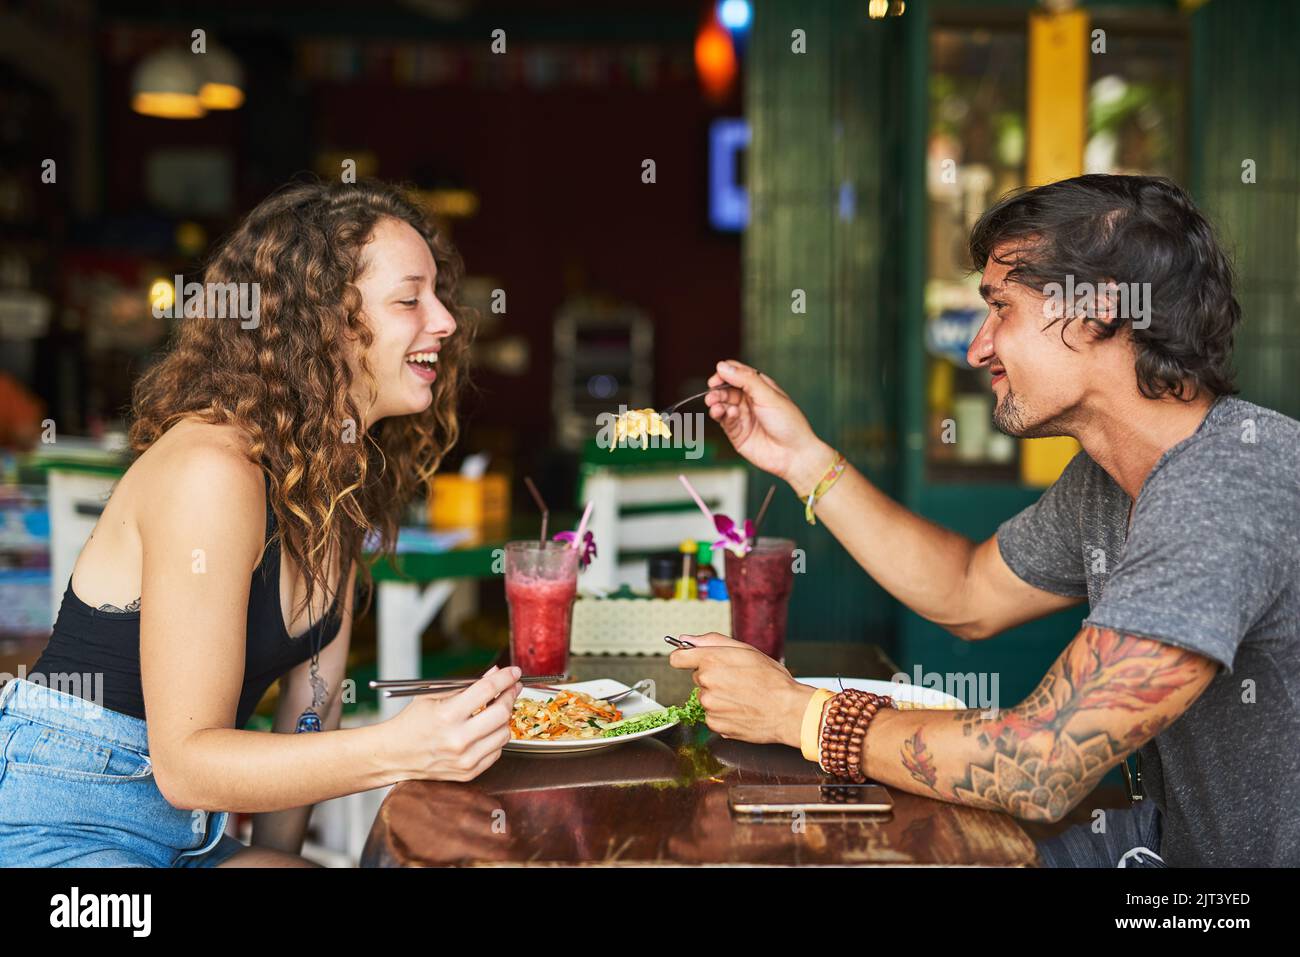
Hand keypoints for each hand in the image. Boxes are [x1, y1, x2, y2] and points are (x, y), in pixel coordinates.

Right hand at [385, 665, 521, 782]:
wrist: (395, 754)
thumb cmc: (413, 721)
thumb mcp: (434, 695)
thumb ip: (467, 685)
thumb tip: (496, 673)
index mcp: (447, 715)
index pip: (487, 690)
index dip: (505, 678)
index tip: (514, 672)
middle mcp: (458, 739)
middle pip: (502, 713)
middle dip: (510, 696)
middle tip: (511, 689)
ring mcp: (465, 759)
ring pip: (504, 733)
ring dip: (504, 718)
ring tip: (495, 710)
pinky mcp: (469, 773)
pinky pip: (497, 752)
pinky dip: (495, 738)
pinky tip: (485, 730)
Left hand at [668, 633, 814, 747]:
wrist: (788, 711)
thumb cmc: (772, 679)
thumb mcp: (746, 650)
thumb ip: (712, 641)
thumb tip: (686, 639)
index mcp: (711, 661)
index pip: (678, 658)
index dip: (685, 657)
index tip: (690, 659)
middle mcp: (706, 683)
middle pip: (698, 677)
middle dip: (713, 677)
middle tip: (737, 679)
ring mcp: (709, 706)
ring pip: (706, 697)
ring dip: (718, 696)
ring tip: (742, 696)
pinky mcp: (715, 724)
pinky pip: (712, 715)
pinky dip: (723, 713)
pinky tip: (741, 709)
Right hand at [705, 360, 834, 494]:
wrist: (793, 455)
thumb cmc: (788, 423)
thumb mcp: (768, 396)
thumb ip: (745, 380)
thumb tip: (722, 366)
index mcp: (760, 387)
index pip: (737, 373)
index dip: (725, 373)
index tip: (717, 378)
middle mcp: (750, 400)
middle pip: (726, 389)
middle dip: (717, 391)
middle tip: (712, 396)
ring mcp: (743, 416)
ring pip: (722, 405)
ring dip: (716, 403)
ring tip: (716, 407)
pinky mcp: (737, 433)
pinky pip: (724, 421)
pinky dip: (721, 416)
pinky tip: (727, 415)